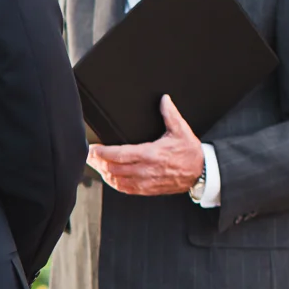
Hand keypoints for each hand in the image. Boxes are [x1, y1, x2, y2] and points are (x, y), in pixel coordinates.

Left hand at [88, 95, 203, 197]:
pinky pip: (124, 189)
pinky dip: (113, 183)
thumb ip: (170, 114)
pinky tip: (108, 176)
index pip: (119, 154)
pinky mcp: (147, 190)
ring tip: (95, 163)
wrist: (200, 172)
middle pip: (113, 168)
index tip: (92, 148)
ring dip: (103, 172)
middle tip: (88, 155)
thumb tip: (164, 99)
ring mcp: (145, 182)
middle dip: (97, 162)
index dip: (102, 152)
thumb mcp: (181, 130)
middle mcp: (146, 170)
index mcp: (151, 154)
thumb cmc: (190, 152)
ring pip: (116, 180)